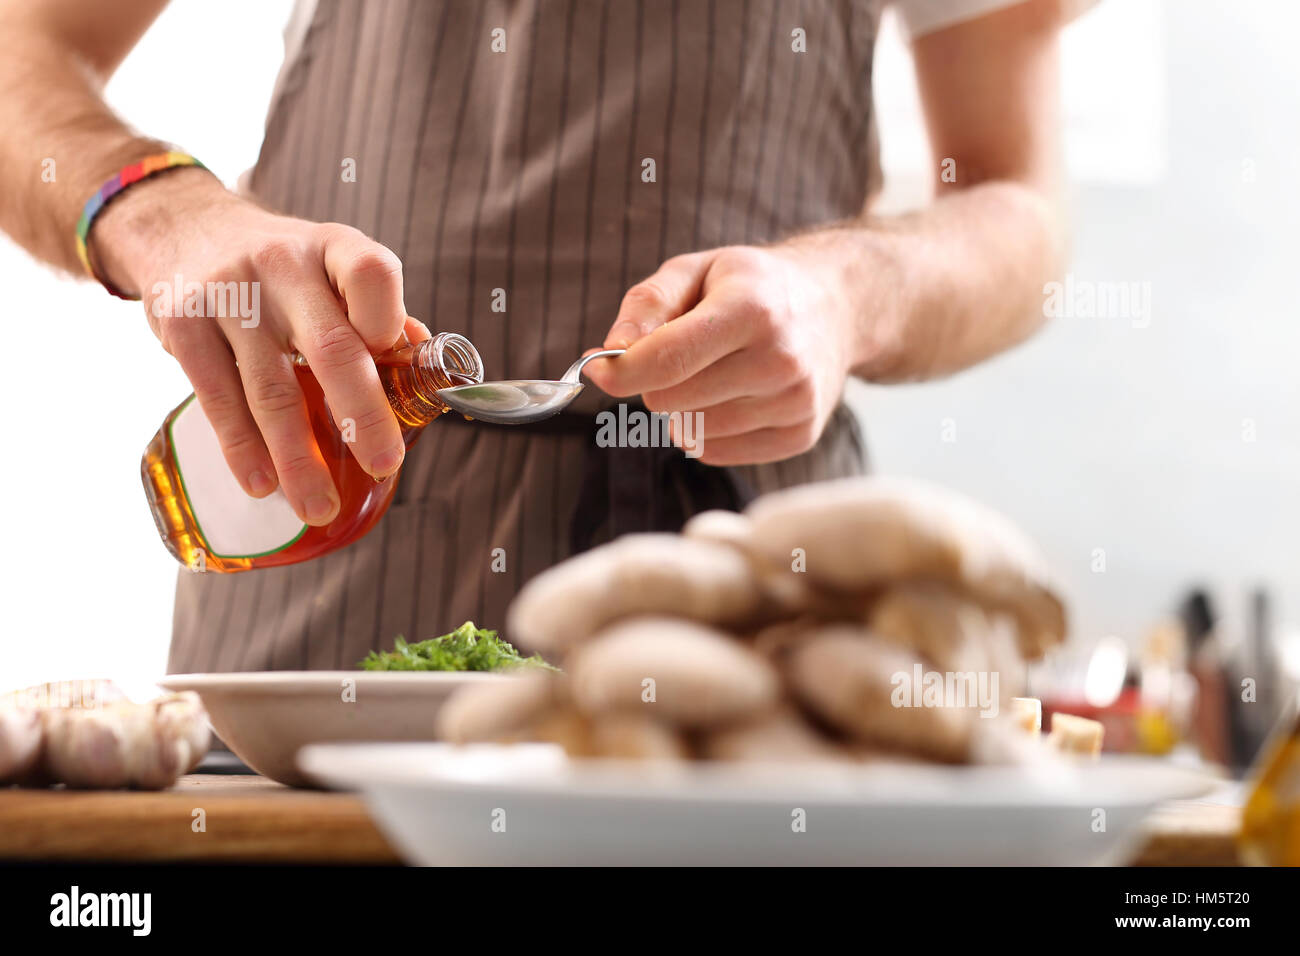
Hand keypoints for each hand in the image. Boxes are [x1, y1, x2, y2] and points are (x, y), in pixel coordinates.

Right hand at [92, 169, 425, 524]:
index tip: (400, 375)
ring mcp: (228, 294)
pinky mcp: (183, 324)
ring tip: (319, 506)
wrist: (185, 229)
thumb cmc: (284, 266)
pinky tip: (263, 483)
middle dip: (362, 416)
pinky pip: (219, 399)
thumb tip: (426, 370)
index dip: (389, 324)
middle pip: (331, 347)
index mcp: (333, 246)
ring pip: (272, 389)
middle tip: (382, 464)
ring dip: (299, 458)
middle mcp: (282, 264)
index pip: (372, 274)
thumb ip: (378, 315)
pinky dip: (243, 449)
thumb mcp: (333, 266)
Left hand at [584, 244, 854, 465]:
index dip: (620, 372)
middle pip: (671, 401)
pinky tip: (730, 398)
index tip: (599, 370)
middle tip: (681, 356)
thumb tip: (609, 354)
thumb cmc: (752, 287)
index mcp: (752, 308)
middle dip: (658, 383)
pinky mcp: (799, 435)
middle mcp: (780, 359)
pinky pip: (716, 453)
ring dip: (684, 408)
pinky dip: (706, 431)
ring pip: (691, 431)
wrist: (836, 306)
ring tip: (713, 373)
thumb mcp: (697, 269)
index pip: (666, 360)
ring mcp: (795, 402)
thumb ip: (646, 304)